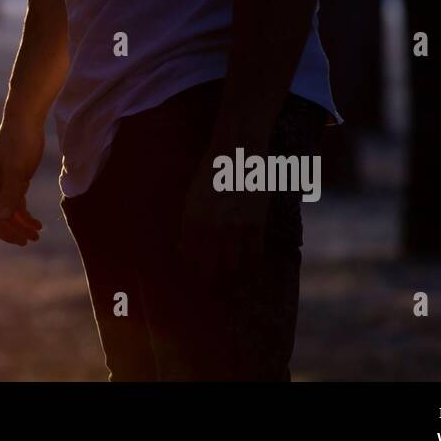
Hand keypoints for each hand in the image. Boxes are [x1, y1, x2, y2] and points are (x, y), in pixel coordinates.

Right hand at [0, 121, 44, 245]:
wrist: (26, 122)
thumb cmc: (18, 142)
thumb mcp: (16, 168)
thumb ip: (10, 192)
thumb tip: (4, 218)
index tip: (15, 237)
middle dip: (11, 230)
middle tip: (28, 241)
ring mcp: (2, 185)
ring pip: (8, 213)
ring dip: (21, 225)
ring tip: (36, 236)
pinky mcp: (14, 182)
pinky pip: (17, 204)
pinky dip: (26, 215)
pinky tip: (38, 223)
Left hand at [176, 157, 269, 295]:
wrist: (238, 151)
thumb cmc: (211, 172)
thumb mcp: (192, 198)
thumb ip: (189, 225)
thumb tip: (184, 251)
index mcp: (191, 220)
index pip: (190, 260)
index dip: (194, 270)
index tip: (198, 275)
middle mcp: (211, 229)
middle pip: (210, 272)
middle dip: (211, 283)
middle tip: (215, 289)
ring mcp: (235, 229)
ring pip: (233, 270)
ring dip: (231, 280)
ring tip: (231, 285)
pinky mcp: (256, 225)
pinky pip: (254, 257)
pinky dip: (251, 267)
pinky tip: (249, 269)